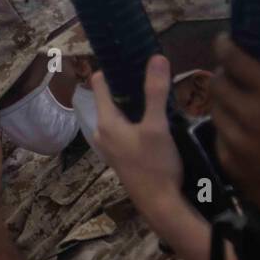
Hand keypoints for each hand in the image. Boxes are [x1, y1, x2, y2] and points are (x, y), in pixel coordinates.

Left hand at [89, 55, 181, 211]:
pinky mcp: (121, 155)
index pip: (99, 84)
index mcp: (105, 122)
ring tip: (153, 91)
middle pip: (109, 99)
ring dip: (132, 102)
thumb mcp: (157, 126)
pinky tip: (153, 118)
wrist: (159, 203)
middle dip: (126, 85)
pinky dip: (135, 118)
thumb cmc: (155, 165)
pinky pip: (124, 128)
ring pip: (118, 114)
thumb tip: (157, 58)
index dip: (112, 69)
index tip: (128, 55)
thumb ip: (155, 92)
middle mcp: (102, 132)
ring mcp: (110, 146)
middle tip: (147, 70)